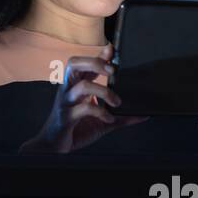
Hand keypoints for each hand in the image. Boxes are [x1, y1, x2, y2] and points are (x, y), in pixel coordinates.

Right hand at [19, 42, 149, 153]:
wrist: (54, 148)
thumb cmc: (75, 130)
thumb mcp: (102, 122)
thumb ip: (121, 117)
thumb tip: (144, 115)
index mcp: (75, 87)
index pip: (85, 64)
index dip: (98, 55)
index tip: (112, 49)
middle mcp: (68, 90)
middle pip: (75, 64)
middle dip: (95, 62)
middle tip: (112, 71)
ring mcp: (65, 102)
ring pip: (82, 85)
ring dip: (104, 91)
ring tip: (117, 102)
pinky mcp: (65, 117)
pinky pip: (83, 109)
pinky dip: (100, 112)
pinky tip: (109, 118)